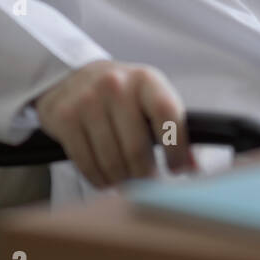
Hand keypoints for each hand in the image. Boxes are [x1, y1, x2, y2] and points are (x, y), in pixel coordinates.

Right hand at [33, 60, 196, 189]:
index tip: (176, 168)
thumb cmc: (121, 94)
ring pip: (112, 161)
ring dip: (122, 180)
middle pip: (137, 148)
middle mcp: (116, 86)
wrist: (71, 77)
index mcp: (145, 80)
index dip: (176, 147)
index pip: (168, 114)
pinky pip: (86, 164)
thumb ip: (173, 128)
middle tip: (147, 182)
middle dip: (145, 174)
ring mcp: (88, 101)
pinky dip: (100, 180)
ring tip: (127, 180)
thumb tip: (194, 167)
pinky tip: (107, 179)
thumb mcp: (150, 98)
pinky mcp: (65, 118)